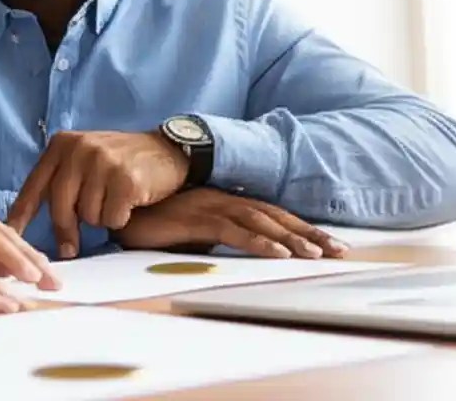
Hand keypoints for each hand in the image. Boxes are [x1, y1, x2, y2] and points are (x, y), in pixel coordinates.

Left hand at [6, 131, 189, 257]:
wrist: (168, 150)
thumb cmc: (120, 162)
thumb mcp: (84, 160)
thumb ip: (61, 183)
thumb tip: (37, 225)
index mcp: (61, 144)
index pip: (34, 185)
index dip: (20, 214)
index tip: (9, 236)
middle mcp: (79, 149)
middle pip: (59, 206)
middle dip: (64, 231)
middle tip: (70, 248)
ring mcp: (103, 162)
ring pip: (87, 215)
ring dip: (100, 218)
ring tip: (114, 200)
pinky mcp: (125, 180)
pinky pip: (111, 218)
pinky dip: (120, 219)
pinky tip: (131, 201)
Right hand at [113, 187, 348, 258]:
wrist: (116, 201)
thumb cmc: (149, 218)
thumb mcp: (188, 231)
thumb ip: (211, 238)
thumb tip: (232, 253)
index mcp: (223, 202)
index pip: (270, 215)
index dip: (299, 228)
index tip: (327, 244)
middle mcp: (222, 200)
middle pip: (274, 216)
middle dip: (308, 233)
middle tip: (339, 250)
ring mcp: (209, 206)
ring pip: (260, 222)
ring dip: (290, 239)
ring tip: (316, 255)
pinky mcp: (194, 218)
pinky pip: (232, 230)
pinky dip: (258, 241)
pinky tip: (277, 253)